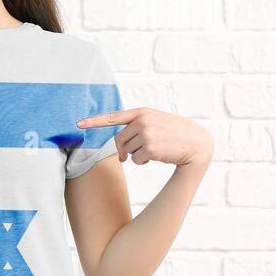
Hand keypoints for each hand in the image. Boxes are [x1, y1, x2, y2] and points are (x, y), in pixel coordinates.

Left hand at [76, 107, 213, 167]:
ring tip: (157, 149)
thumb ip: (136, 128)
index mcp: (141, 112)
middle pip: (118, 141)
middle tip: (143, 150)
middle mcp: (142, 121)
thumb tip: (119, 150)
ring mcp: (146, 133)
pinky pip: (135, 160)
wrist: (197, 143)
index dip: (94, 122)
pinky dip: (143, 162)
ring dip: (138, 155)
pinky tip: (158, 156)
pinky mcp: (150, 147)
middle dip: (126, 149)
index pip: (113, 117)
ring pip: (127, 151)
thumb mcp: (156, 123)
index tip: (78, 124)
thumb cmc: (174, 134)